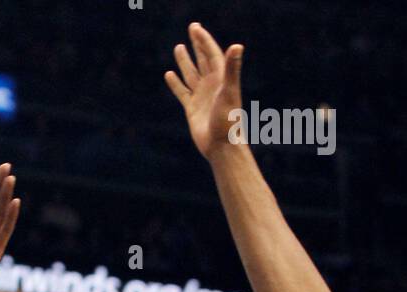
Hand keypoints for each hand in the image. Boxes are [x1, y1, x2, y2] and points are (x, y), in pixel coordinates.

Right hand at [165, 22, 244, 160]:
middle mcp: (211, 85)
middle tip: (192, 28)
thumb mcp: (229, 91)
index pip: (211, 53)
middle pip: (203, 59)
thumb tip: (237, 45)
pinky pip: (182, 93)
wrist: (221, 147)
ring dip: (185, 61)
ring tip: (178, 47)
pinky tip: (169, 74)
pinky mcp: (192, 109)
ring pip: (191, 74)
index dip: (204, 40)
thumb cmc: (228, 121)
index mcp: (221, 79)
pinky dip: (175, 84)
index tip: (195, 28)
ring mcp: (201, 97)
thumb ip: (232, 68)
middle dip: (197, 44)